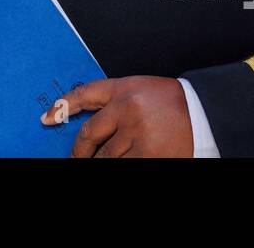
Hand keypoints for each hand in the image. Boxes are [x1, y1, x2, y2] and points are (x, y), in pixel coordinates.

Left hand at [41, 75, 192, 157]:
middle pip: (89, 134)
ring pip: (104, 157)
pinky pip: (123, 166)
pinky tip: (119, 163)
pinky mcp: (148, 154)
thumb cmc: (173, 101)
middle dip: (79, 151)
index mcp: (124, 88)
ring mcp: (136, 133)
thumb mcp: (141, 90)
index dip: (61, 107)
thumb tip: (90, 121)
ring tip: (95, 163)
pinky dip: (119, 166)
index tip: (46, 119)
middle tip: (75, 158)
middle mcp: (126, 109)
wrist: (207, 113)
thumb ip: (116, 102)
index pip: (84, 95)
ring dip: (98, 163)